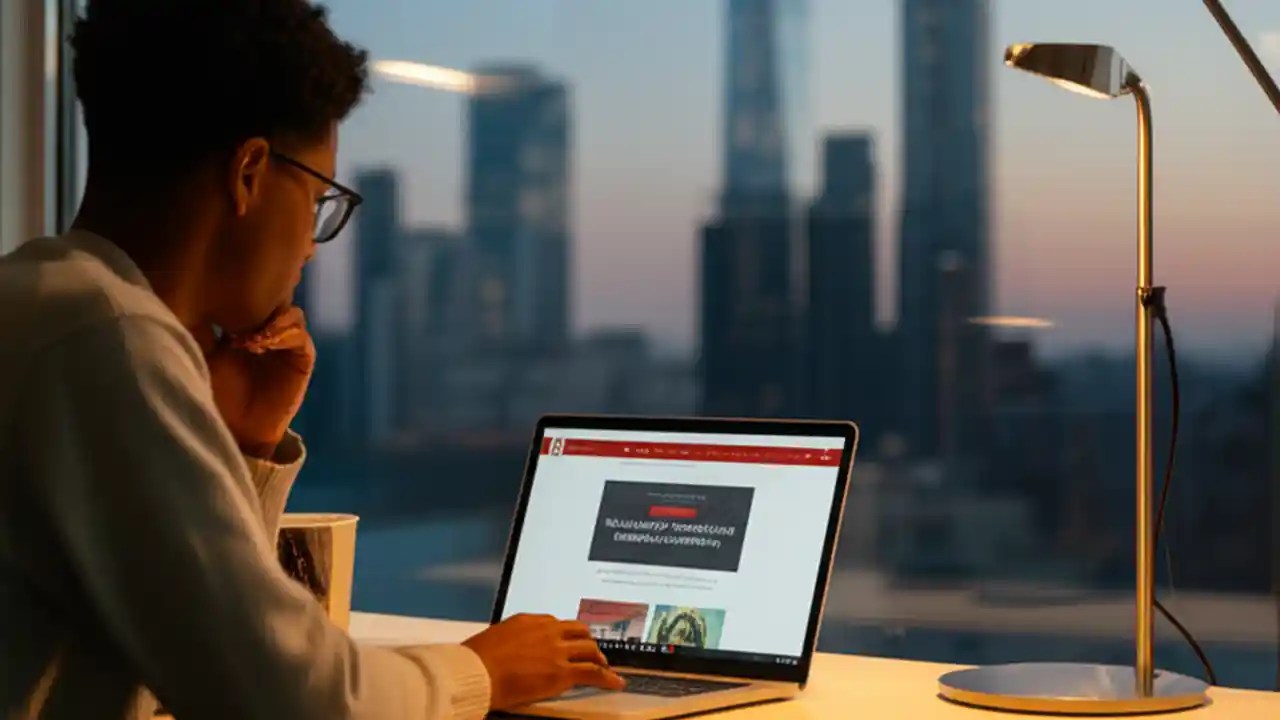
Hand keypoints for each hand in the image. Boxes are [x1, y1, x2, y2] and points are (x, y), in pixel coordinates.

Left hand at [205, 306, 314, 458]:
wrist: (235, 432)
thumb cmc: (211, 395)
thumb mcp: (200, 356)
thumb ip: (202, 329)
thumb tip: (194, 296)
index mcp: (240, 326)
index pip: (247, 297)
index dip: (236, 293)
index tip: (216, 301)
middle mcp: (266, 330)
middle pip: (271, 300)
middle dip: (257, 302)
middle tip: (234, 315)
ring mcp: (286, 343)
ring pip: (287, 313)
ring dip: (270, 320)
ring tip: (248, 337)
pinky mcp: (301, 358)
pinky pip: (299, 336)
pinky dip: (283, 334)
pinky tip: (263, 343)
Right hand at [463, 614, 625, 709]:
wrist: (475, 672)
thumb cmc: (476, 659)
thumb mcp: (496, 637)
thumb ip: (513, 639)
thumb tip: (516, 647)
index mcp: (530, 620)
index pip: (557, 624)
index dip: (566, 635)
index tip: (568, 643)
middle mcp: (548, 630)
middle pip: (578, 632)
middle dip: (587, 642)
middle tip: (591, 653)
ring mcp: (557, 650)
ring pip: (589, 649)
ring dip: (598, 658)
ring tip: (603, 667)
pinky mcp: (563, 672)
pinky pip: (593, 673)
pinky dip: (608, 678)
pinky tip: (616, 683)